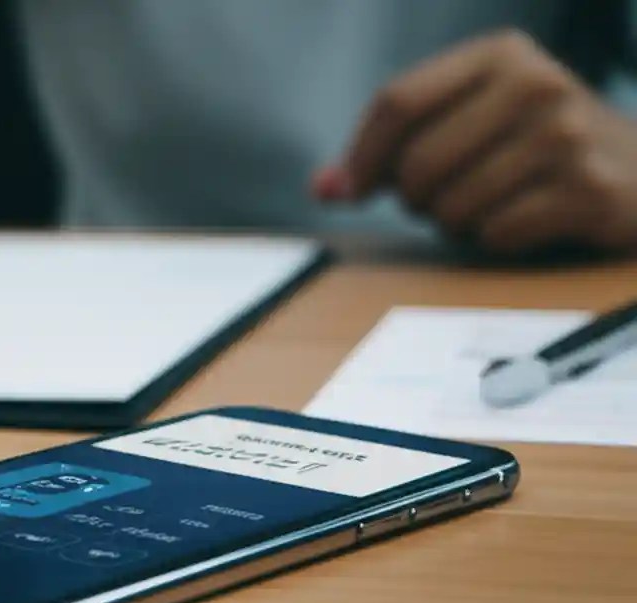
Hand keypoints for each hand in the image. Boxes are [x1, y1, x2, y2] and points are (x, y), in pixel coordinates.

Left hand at [314, 30, 636, 256]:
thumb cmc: (534, 145)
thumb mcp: (471, 119)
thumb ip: (391, 148)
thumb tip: (323, 188)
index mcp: (499, 54)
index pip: (397, 102)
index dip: (361, 156)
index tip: (350, 189)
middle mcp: (536, 85)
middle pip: (417, 164)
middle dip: (413, 198)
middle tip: (439, 199)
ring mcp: (566, 138)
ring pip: (450, 206)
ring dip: (452, 223)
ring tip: (485, 205)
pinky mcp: (587, 192)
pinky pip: (493, 234)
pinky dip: (492, 239)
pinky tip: (521, 220)